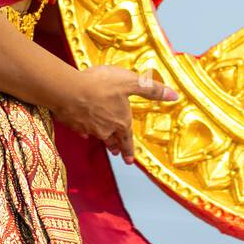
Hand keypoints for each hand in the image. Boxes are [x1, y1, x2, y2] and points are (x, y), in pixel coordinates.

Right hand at [55, 65, 179, 164]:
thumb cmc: (101, 85)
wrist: (68, 90)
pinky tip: (83, 130)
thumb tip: (175, 96)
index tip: (129, 161)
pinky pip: (81, 130)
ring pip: (97, 136)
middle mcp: (105, 129)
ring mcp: (88, 128)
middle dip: (116, 147)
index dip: (129, 150)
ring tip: (104, 143)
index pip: (127, 140)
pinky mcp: (73, 123)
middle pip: (112, 140)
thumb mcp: (130, 82)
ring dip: (102, 140)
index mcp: (121, 122)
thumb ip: (151, 90)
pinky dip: (84, 131)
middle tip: (117, 152)